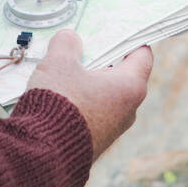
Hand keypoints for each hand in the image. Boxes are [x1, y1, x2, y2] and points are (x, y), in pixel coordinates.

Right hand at [26, 30, 152, 162]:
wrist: (44, 155)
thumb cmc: (60, 103)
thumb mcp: (59, 62)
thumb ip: (66, 44)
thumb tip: (70, 39)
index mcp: (130, 86)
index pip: (143, 55)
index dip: (130, 40)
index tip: (116, 31)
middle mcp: (128, 110)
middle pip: (122, 76)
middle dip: (102, 62)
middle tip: (81, 50)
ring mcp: (113, 130)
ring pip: (105, 97)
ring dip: (87, 84)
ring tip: (63, 74)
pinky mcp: (96, 144)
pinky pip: (93, 115)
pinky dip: (80, 104)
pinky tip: (58, 99)